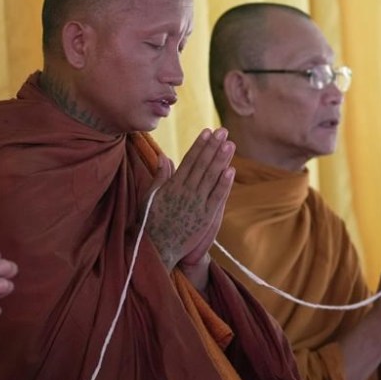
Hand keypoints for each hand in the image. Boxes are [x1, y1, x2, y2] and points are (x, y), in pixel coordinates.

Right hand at [146, 128, 234, 286]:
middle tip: (223, 131)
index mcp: (172, 185)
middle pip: (202, 165)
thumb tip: (164, 157)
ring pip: (211, 177)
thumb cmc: (150, 222)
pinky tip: (231, 170)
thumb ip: (159, 176)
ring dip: (221, 160)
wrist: (157, 248)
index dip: (199, 145)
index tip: (208, 132)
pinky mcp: (205, 217)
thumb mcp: (149, 196)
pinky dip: (224, 184)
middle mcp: (185, 192)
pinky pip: (217, 197)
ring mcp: (196, 204)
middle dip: (213, 147)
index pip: (189, 160)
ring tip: (230, 144)